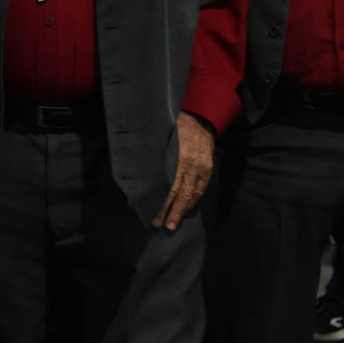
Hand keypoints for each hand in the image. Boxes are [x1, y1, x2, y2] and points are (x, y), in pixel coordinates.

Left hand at [153, 112, 214, 230]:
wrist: (199, 117)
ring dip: (181, 211)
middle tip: (158, 225)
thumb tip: (135, 179)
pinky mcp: (208, 169)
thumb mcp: (158, 138)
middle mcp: (190, 165)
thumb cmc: (172, 127)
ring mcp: (201, 168)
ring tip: (172, 224)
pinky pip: (200, 190)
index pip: (166, 186)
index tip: (147, 213)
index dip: (158, 202)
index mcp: (177, 157)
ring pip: (191, 195)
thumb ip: (149, 158)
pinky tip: (184, 210)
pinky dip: (192, 202)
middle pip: (179, 194)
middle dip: (168, 211)